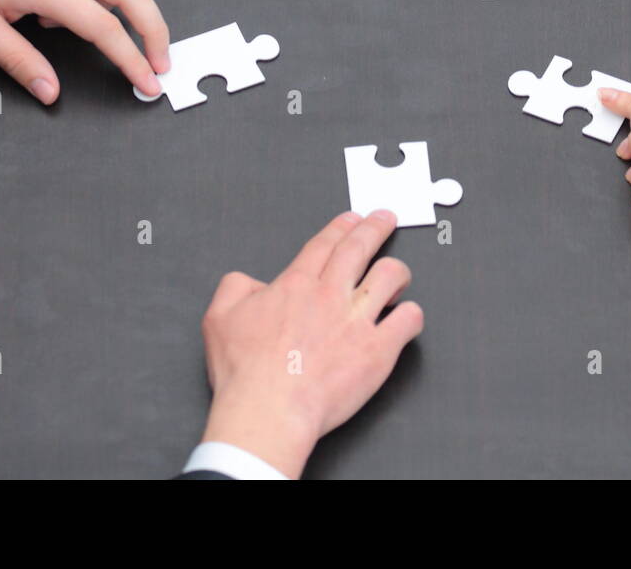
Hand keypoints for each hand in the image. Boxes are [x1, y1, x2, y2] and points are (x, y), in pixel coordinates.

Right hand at [199, 211, 423, 478]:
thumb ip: (235, 287)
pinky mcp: (377, 351)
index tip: (353, 219)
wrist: (268, 412)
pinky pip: (408, 321)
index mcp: (296, 285)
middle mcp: (330, 296)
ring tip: (398, 275)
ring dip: (398, 271)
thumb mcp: (219, 318)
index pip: (325, 244)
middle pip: (360, 247)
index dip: (341, 226)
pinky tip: (406, 317)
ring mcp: (357, 321)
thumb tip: (249, 282)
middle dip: (375, 227)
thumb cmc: (245, 374)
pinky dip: (411, 315)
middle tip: (385, 219)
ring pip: (391, 276)